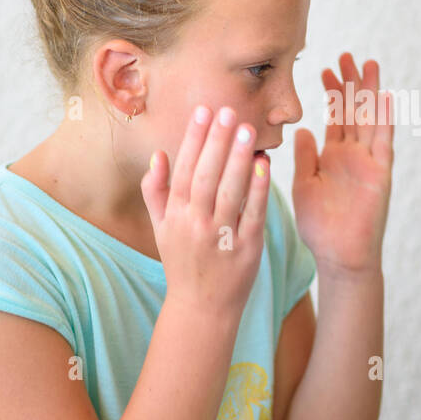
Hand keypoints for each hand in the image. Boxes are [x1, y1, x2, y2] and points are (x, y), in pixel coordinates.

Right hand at [141, 105, 269, 319]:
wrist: (201, 308)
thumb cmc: (182, 263)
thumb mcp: (161, 229)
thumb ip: (156, 191)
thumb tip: (159, 155)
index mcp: (175, 216)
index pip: (183, 170)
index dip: (194, 139)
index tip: (204, 112)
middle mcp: (195, 225)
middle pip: (205, 176)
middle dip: (217, 142)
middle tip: (229, 111)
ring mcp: (221, 237)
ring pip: (229, 191)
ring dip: (238, 159)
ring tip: (248, 130)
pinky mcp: (247, 249)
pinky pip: (253, 214)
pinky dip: (258, 189)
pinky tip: (264, 165)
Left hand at [293, 53, 393, 276]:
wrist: (339, 256)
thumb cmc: (320, 226)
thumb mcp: (304, 185)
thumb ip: (304, 157)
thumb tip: (301, 129)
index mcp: (333, 156)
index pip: (335, 117)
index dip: (332, 93)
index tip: (323, 68)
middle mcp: (353, 155)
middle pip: (355, 111)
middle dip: (351, 84)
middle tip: (346, 56)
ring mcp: (369, 162)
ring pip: (371, 119)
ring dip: (370, 93)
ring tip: (368, 64)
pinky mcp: (380, 174)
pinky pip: (383, 142)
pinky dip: (385, 120)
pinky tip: (385, 98)